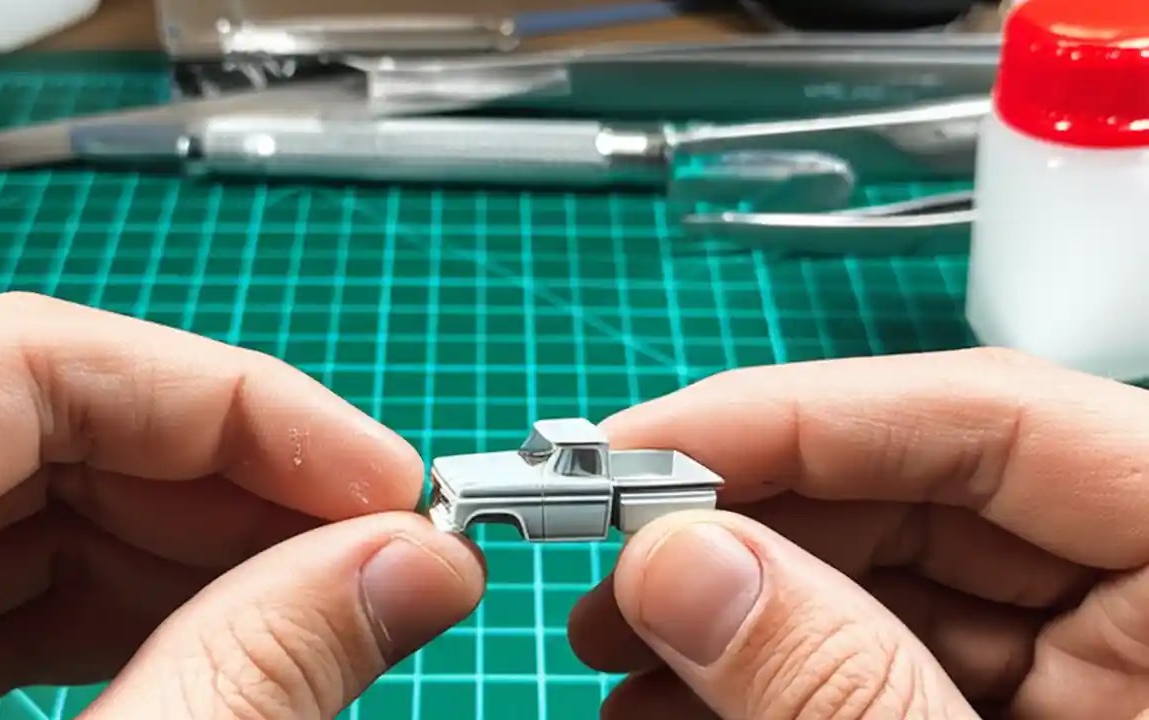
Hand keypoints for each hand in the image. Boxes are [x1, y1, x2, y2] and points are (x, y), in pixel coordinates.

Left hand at [0, 293, 484, 718]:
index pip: (28, 359)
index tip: (379, 477)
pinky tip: (224, 644)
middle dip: (228, 491)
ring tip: (322, 606)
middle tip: (375, 555)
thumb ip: (251, 676)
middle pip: (32, 427)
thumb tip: (419, 566)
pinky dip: (116, 612)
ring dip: (190, 556)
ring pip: (18, 507)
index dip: (234, 403)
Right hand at [569, 348, 1148, 719]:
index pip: (997, 414)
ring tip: (616, 649)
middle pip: (923, 492)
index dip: (800, 413)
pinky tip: (679, 696)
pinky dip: (779, 674)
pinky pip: (899, 661)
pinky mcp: (1048, 708)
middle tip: (611, 564)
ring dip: (738, 611)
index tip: (641, 447)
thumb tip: (679, 566)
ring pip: (892, 581)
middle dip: (743, 528)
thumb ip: (843, 685)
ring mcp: (1102, 661)